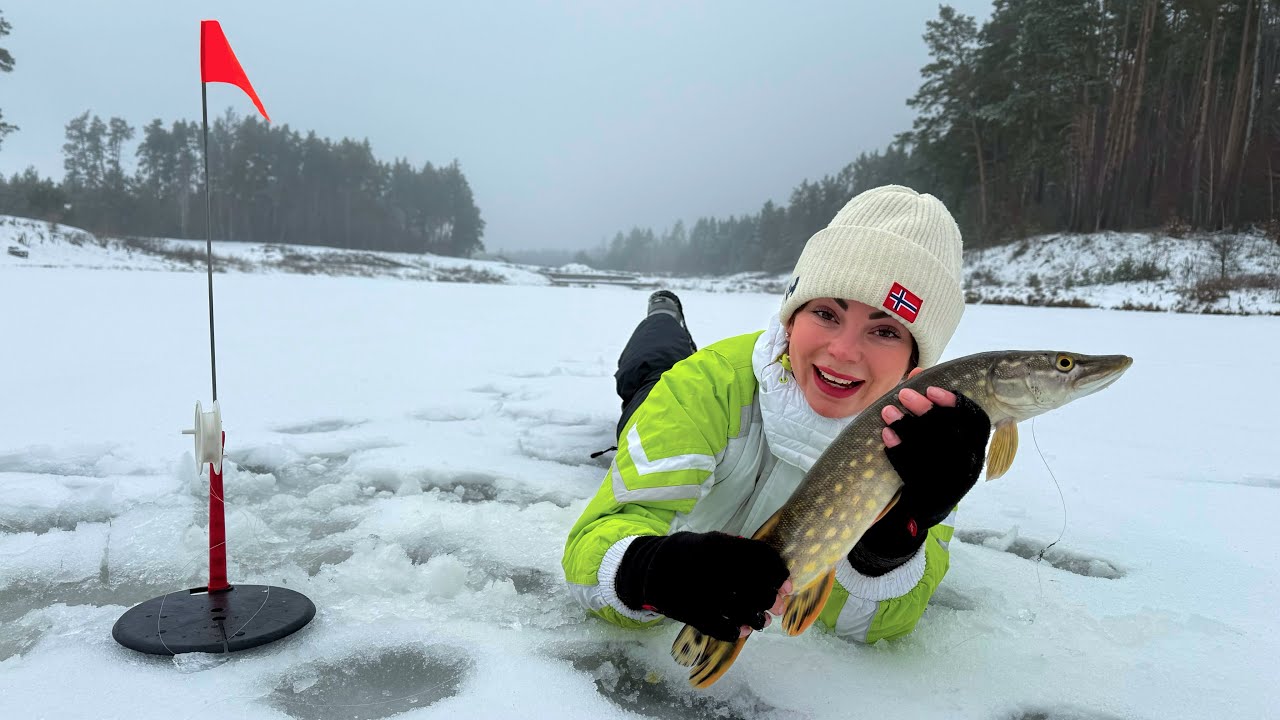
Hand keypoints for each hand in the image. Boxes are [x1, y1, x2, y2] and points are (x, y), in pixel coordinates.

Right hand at [615, 531, 791, 641]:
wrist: (649, 568)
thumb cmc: (688, 553)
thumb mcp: (712, 540)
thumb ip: (739, 549)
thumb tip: (770, 564)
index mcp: (720, 546)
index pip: (760, 558)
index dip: (779, 573)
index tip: (786, 584)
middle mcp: (712, 567)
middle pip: (756, 587)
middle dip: (771, 599)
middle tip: (777, 605)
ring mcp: (702, 592)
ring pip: (742, 611)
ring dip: (758, 618)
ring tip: (761, 620)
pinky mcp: (692, 613)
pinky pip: (722, 629)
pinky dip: (736, 632)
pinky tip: (741, 630)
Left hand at [848, 371, 990, 575]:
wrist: (923, 512)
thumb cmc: (931, 460)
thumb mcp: (938, 436)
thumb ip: (930, 406)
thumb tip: (916, 372)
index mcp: (975, 449)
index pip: (976, 423)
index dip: (957, 404)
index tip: (933, 390)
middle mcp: (968, 466)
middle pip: (951, 435)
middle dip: (926, 412)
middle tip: (905, 393)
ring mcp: (950, 484)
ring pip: (931, 452)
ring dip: (907, 427)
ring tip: (888, 410)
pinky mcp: (929, 496)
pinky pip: (914, 472)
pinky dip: (898, 450)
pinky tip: (886, 434)